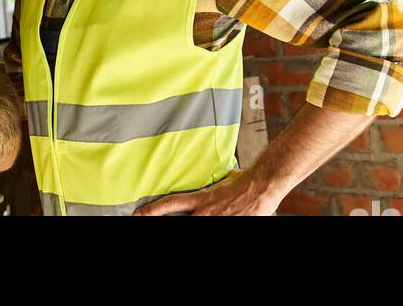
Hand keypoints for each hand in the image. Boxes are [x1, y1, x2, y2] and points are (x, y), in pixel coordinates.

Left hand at [133, 169, 283, 215]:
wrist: (263, 184)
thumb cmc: (246, 179)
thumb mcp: (223, 178)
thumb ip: (214, 182)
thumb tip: (214, 177)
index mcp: (201, 199)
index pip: (170, 204)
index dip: (152, 211)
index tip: (139, 214)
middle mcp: (205, 213)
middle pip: (181, 222)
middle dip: (167, 221)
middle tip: (150, 220)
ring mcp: (217, 221)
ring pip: (195, 224)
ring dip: (198, 220)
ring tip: (211, 213)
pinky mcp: (230, 225)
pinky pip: (217, 225)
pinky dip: (217, 220)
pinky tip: (224, 217)